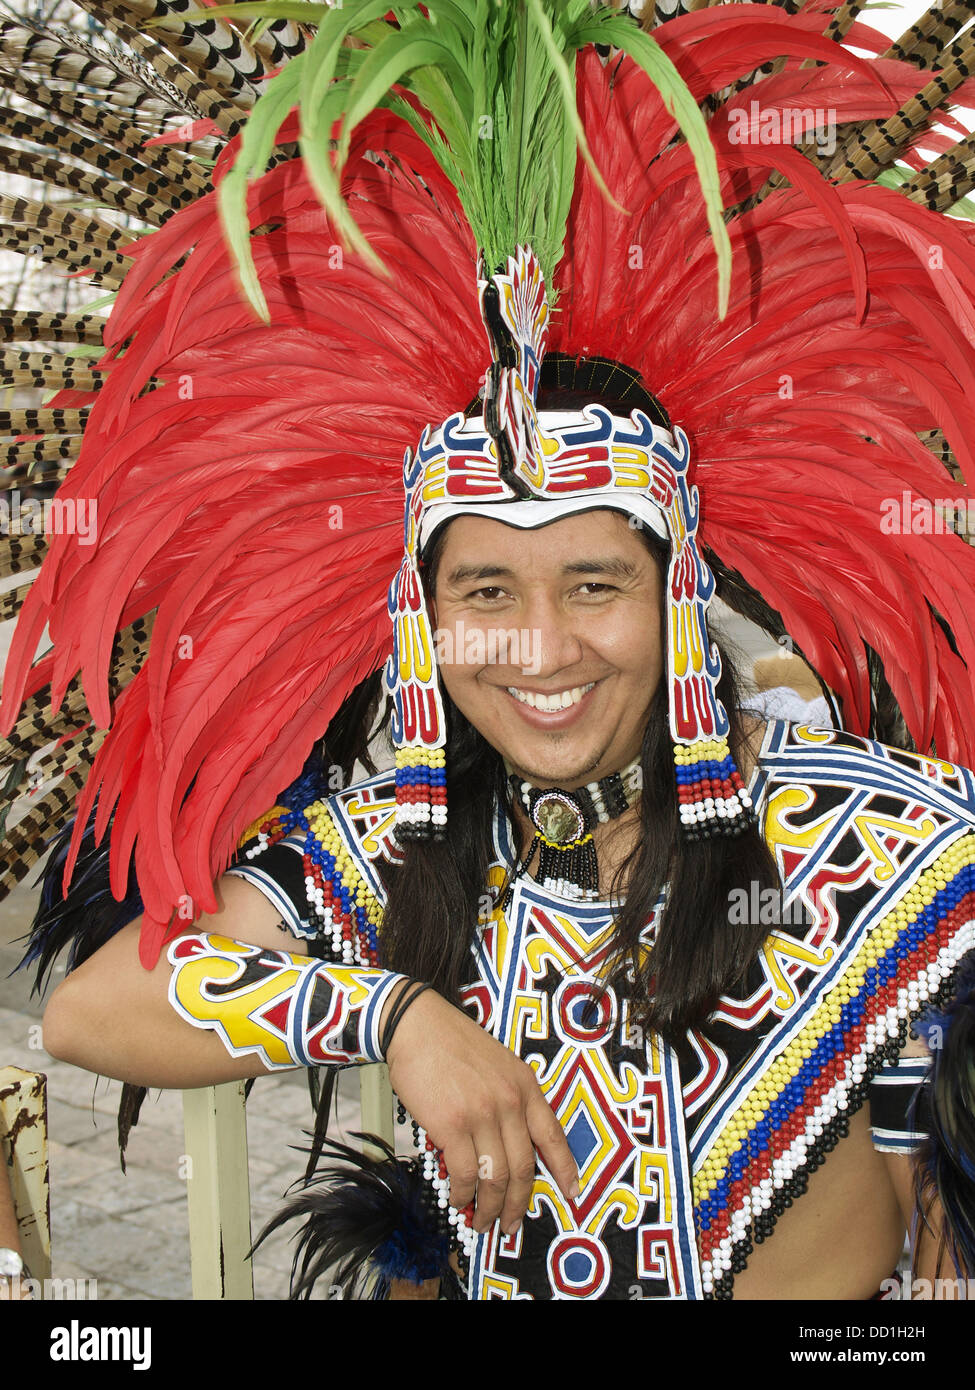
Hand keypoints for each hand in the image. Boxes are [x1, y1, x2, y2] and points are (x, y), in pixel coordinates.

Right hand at [383, 985, 578, 1235]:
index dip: (565, 1169)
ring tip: (483, 1222)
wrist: (417, 1025)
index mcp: (525, 1085)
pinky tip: (458, 1199)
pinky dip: (463, 1193)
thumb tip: (510, 1146)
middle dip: (519, 1205)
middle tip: (511, 1226)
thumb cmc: (452, 1043)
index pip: (553, 1135)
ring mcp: (481, 1113)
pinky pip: (465, 1172)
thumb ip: (511, 1099)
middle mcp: (509, 1101)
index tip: (572, 1193)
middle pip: (524, 1168)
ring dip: (490, 1208)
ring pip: (496, 1177)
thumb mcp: (499, 1064)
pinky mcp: (452, 1123)